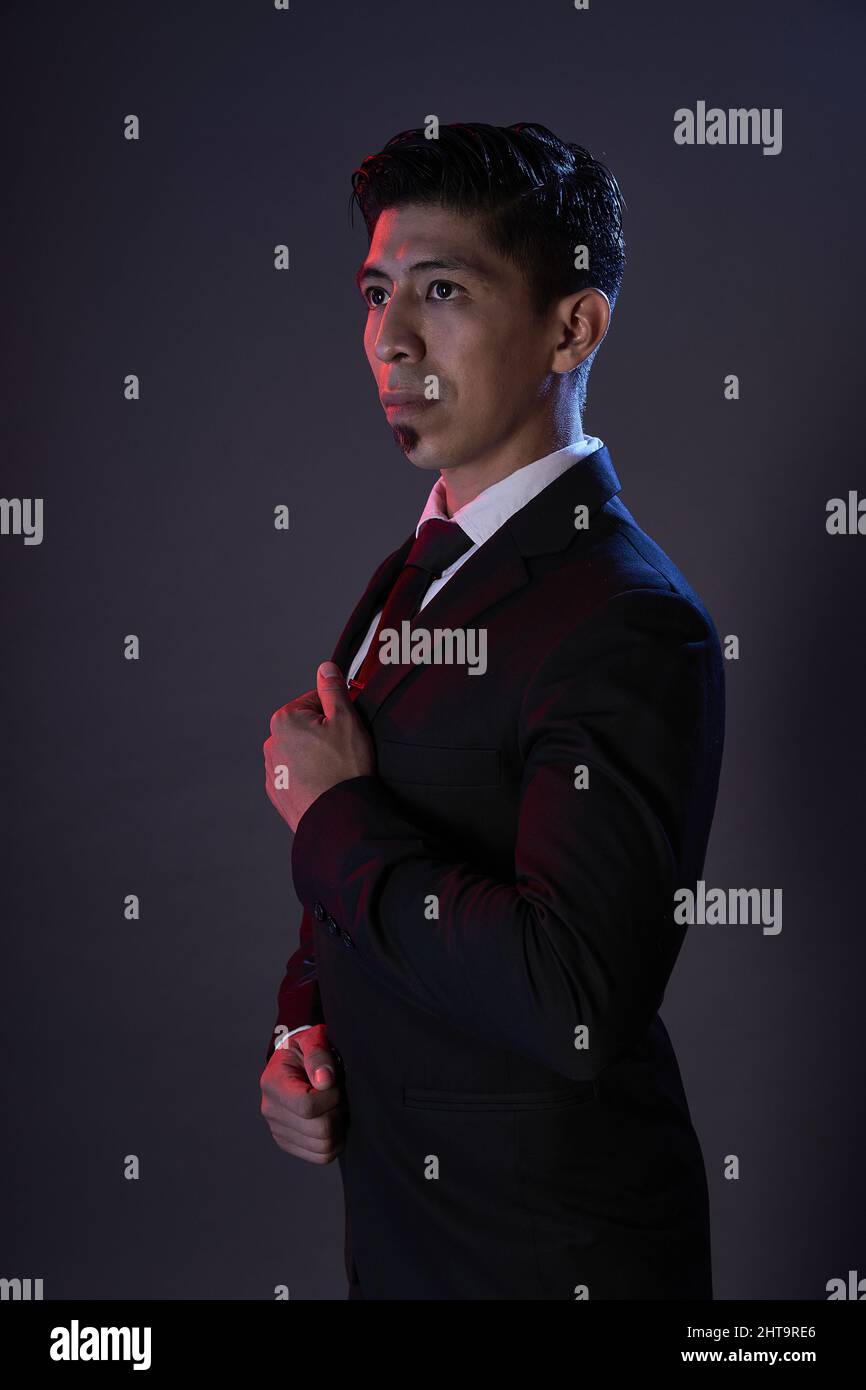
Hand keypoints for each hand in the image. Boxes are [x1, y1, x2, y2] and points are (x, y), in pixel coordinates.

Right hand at [259, 1023, 344, 1163]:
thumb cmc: (305, 1049)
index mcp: (273, 1084)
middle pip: (318, 1130)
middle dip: (337, 1112)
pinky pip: (320, 1156)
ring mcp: (278, 1129)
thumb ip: (319, 1055)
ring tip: (334, 1107)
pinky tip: (332, 1121)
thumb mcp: (312, 1039)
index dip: (330, 1097)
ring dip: (337, 1128)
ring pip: (322, 1147)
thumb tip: (325, 1082)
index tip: (334, 1083)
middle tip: (338, 1095)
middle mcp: (270, 1110)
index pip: (307, 1105)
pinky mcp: (288, 1142)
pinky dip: (334, 1142)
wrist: (295, 1061)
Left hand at [264, 661, 374, 832]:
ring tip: (335, 769)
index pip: (314, 701)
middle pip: (305, 726)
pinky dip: (309, 776)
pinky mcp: (278, 792)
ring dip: (315, 755)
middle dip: (323, 734)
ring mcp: (271, 770)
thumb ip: (333, 689)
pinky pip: (296, 775)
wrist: (339, 816)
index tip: (346, 728)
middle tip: (343, 750)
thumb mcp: (346, 719)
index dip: (336, 712)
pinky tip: (326, 783)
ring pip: (300, 751)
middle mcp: (271, 743)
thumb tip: (325, 669)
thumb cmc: (344, 769)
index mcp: (284, 720)